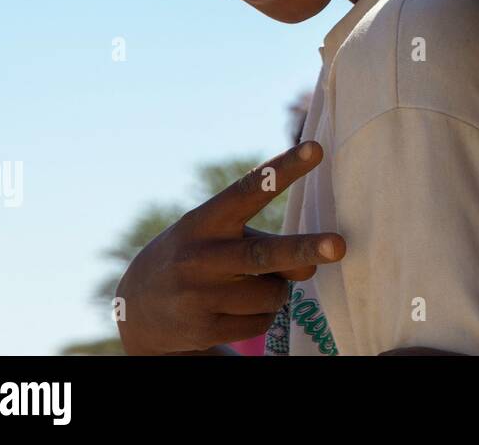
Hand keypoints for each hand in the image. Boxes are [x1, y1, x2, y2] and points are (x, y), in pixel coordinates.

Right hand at [114, 141, 345, 354]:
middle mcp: (199, 257)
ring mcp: (198, 296)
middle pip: (263, 255)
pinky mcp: (201, 329)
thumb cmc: (198, 261)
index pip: (248, 190)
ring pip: (272, 294)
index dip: (283, 170)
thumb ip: (267, 247)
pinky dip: (260, 316)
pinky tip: (231, 311)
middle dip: (304, 250)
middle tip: (339, 245)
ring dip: (276, 292)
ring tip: (246, 288)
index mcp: (205, 221)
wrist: (138, 309)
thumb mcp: (222, 241)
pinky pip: (260, 322)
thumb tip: (310, 269)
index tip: (316, 149)